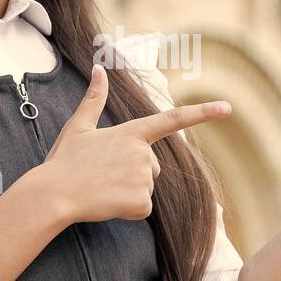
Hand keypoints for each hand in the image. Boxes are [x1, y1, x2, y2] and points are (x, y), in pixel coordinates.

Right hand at [39, 64, 231, 224]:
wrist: (53, 194)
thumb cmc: (63, 161)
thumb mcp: (78, 127)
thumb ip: (94, 99)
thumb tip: (99, 69)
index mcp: (131, 133)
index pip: (172, 119)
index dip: (202, 113)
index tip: (228, 107)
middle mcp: (142, 152)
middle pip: (152, 168)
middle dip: (132, 175)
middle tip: (102, 176)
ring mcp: (143, 176)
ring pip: (146, 189)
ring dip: (127, 194)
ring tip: (102, 189)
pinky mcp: (141, 200)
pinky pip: (142, 209)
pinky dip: (127, 211)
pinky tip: (107, 203)